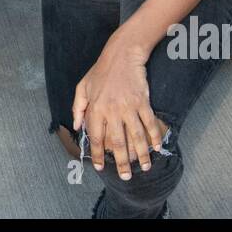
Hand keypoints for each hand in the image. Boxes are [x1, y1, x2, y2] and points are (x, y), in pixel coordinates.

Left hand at [72, 31, 165, 179]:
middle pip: (117, 142)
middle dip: (122, 162)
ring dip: (141, 154)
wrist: (122, 54)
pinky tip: (156, 148)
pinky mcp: (143, 102)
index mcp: (96, 108)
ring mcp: (128, 107)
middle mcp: (112, 110)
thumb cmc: (101, 70)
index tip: (100, 167)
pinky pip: (149, 123)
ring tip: (144, 167)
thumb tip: (76, 126)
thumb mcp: (82, 86)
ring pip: (136, 136)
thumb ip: (78, 107)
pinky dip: (153, 137)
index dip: (97, 154)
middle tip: (126, 176)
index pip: (96, 137)